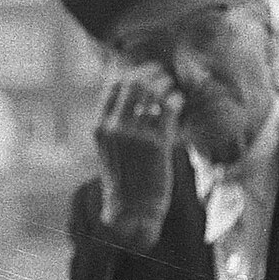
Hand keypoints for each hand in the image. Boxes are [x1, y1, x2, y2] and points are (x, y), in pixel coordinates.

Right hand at [93, 64, 182, 248]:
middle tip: (162, 74)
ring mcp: (135, 135)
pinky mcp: (157, 144)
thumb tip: (131, 92)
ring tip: (172, 86)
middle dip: (150, 74)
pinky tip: (179, 100)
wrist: (133, 208)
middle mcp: (114, 128)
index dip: (131, 72)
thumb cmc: (124, 178)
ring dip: (165, 84)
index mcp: (99, 127)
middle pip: (133, 83)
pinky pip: (169, 109)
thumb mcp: (110, 148)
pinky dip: (175, 100)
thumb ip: (116, 122)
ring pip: (152, 92)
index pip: (113, 85)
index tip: (143, 71)